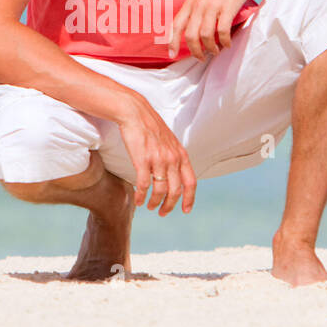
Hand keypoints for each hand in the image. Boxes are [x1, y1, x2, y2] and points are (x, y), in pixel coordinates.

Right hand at [116, 93, 196, 214]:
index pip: (191, 182)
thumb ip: (174, 158)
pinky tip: (138, 200)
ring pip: (160, 190)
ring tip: (149, 206)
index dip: (190, 199)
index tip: (186, 210)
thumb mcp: (170, 142)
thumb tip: (173, 176)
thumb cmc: (150, 127)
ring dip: (155, 202)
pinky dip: (141, 196)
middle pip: (176, 190)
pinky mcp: (142, 160)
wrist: (135, 113)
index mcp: (181, 155)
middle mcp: (172, 159)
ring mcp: (158, 160)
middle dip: (170, 205)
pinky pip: (143, 185)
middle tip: (163, 213)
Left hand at [165, 0, 252, 59]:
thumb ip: (195, 9)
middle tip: (201, 57)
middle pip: (190, 35)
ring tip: (216, 51)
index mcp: (191, 2)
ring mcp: (213, 6)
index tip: (171, 54)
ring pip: (205, 35)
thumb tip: (191, 30)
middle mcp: (199, 5)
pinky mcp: (227, 7)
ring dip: (210, 48)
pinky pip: (223, 31)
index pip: (176, 25)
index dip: (172, 41)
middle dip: (195, 51)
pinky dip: (224, 41)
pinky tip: (227, 44)